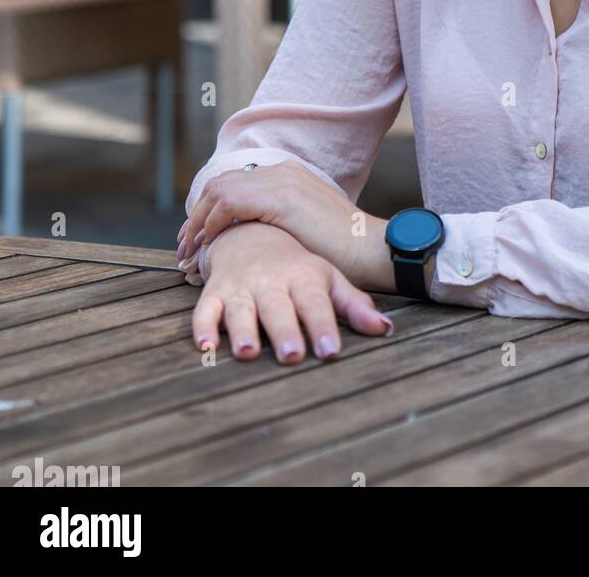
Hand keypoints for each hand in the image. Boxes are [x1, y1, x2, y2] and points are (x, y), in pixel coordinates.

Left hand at [178, 160, 387, 286]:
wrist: (371, 249)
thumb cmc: (343, 250)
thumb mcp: (304, 229)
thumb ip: (278, 224)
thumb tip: (251, 240)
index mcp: (287, 174)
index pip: (233, 183)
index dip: (208, 209)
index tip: (196, 237)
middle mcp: (281, 171)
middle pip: (219, 183)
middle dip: (196, 215)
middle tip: (184, 246)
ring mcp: (281, 181)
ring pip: (218, 191)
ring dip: (198, 222)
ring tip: (189, 252)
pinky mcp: (280, 198)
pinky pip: (229, 205)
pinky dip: (212, 225)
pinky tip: (208, 247)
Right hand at [191, 221, 393, 363]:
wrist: (254, 234)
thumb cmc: (298, 268)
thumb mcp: (328, 279)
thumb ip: (353, 305)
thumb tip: (385, 329)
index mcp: (303, 277)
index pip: (315, 303)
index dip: (323, 326)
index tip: (330, 351)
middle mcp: (271, 281)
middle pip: (278, 307)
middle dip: (284, 330)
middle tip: (291, 355)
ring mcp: (242, 286)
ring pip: (240, 309)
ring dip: (242, 330)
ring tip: (247, 352)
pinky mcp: (216, 293)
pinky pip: (204, 310)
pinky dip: (203, 327)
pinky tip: (206, 347)